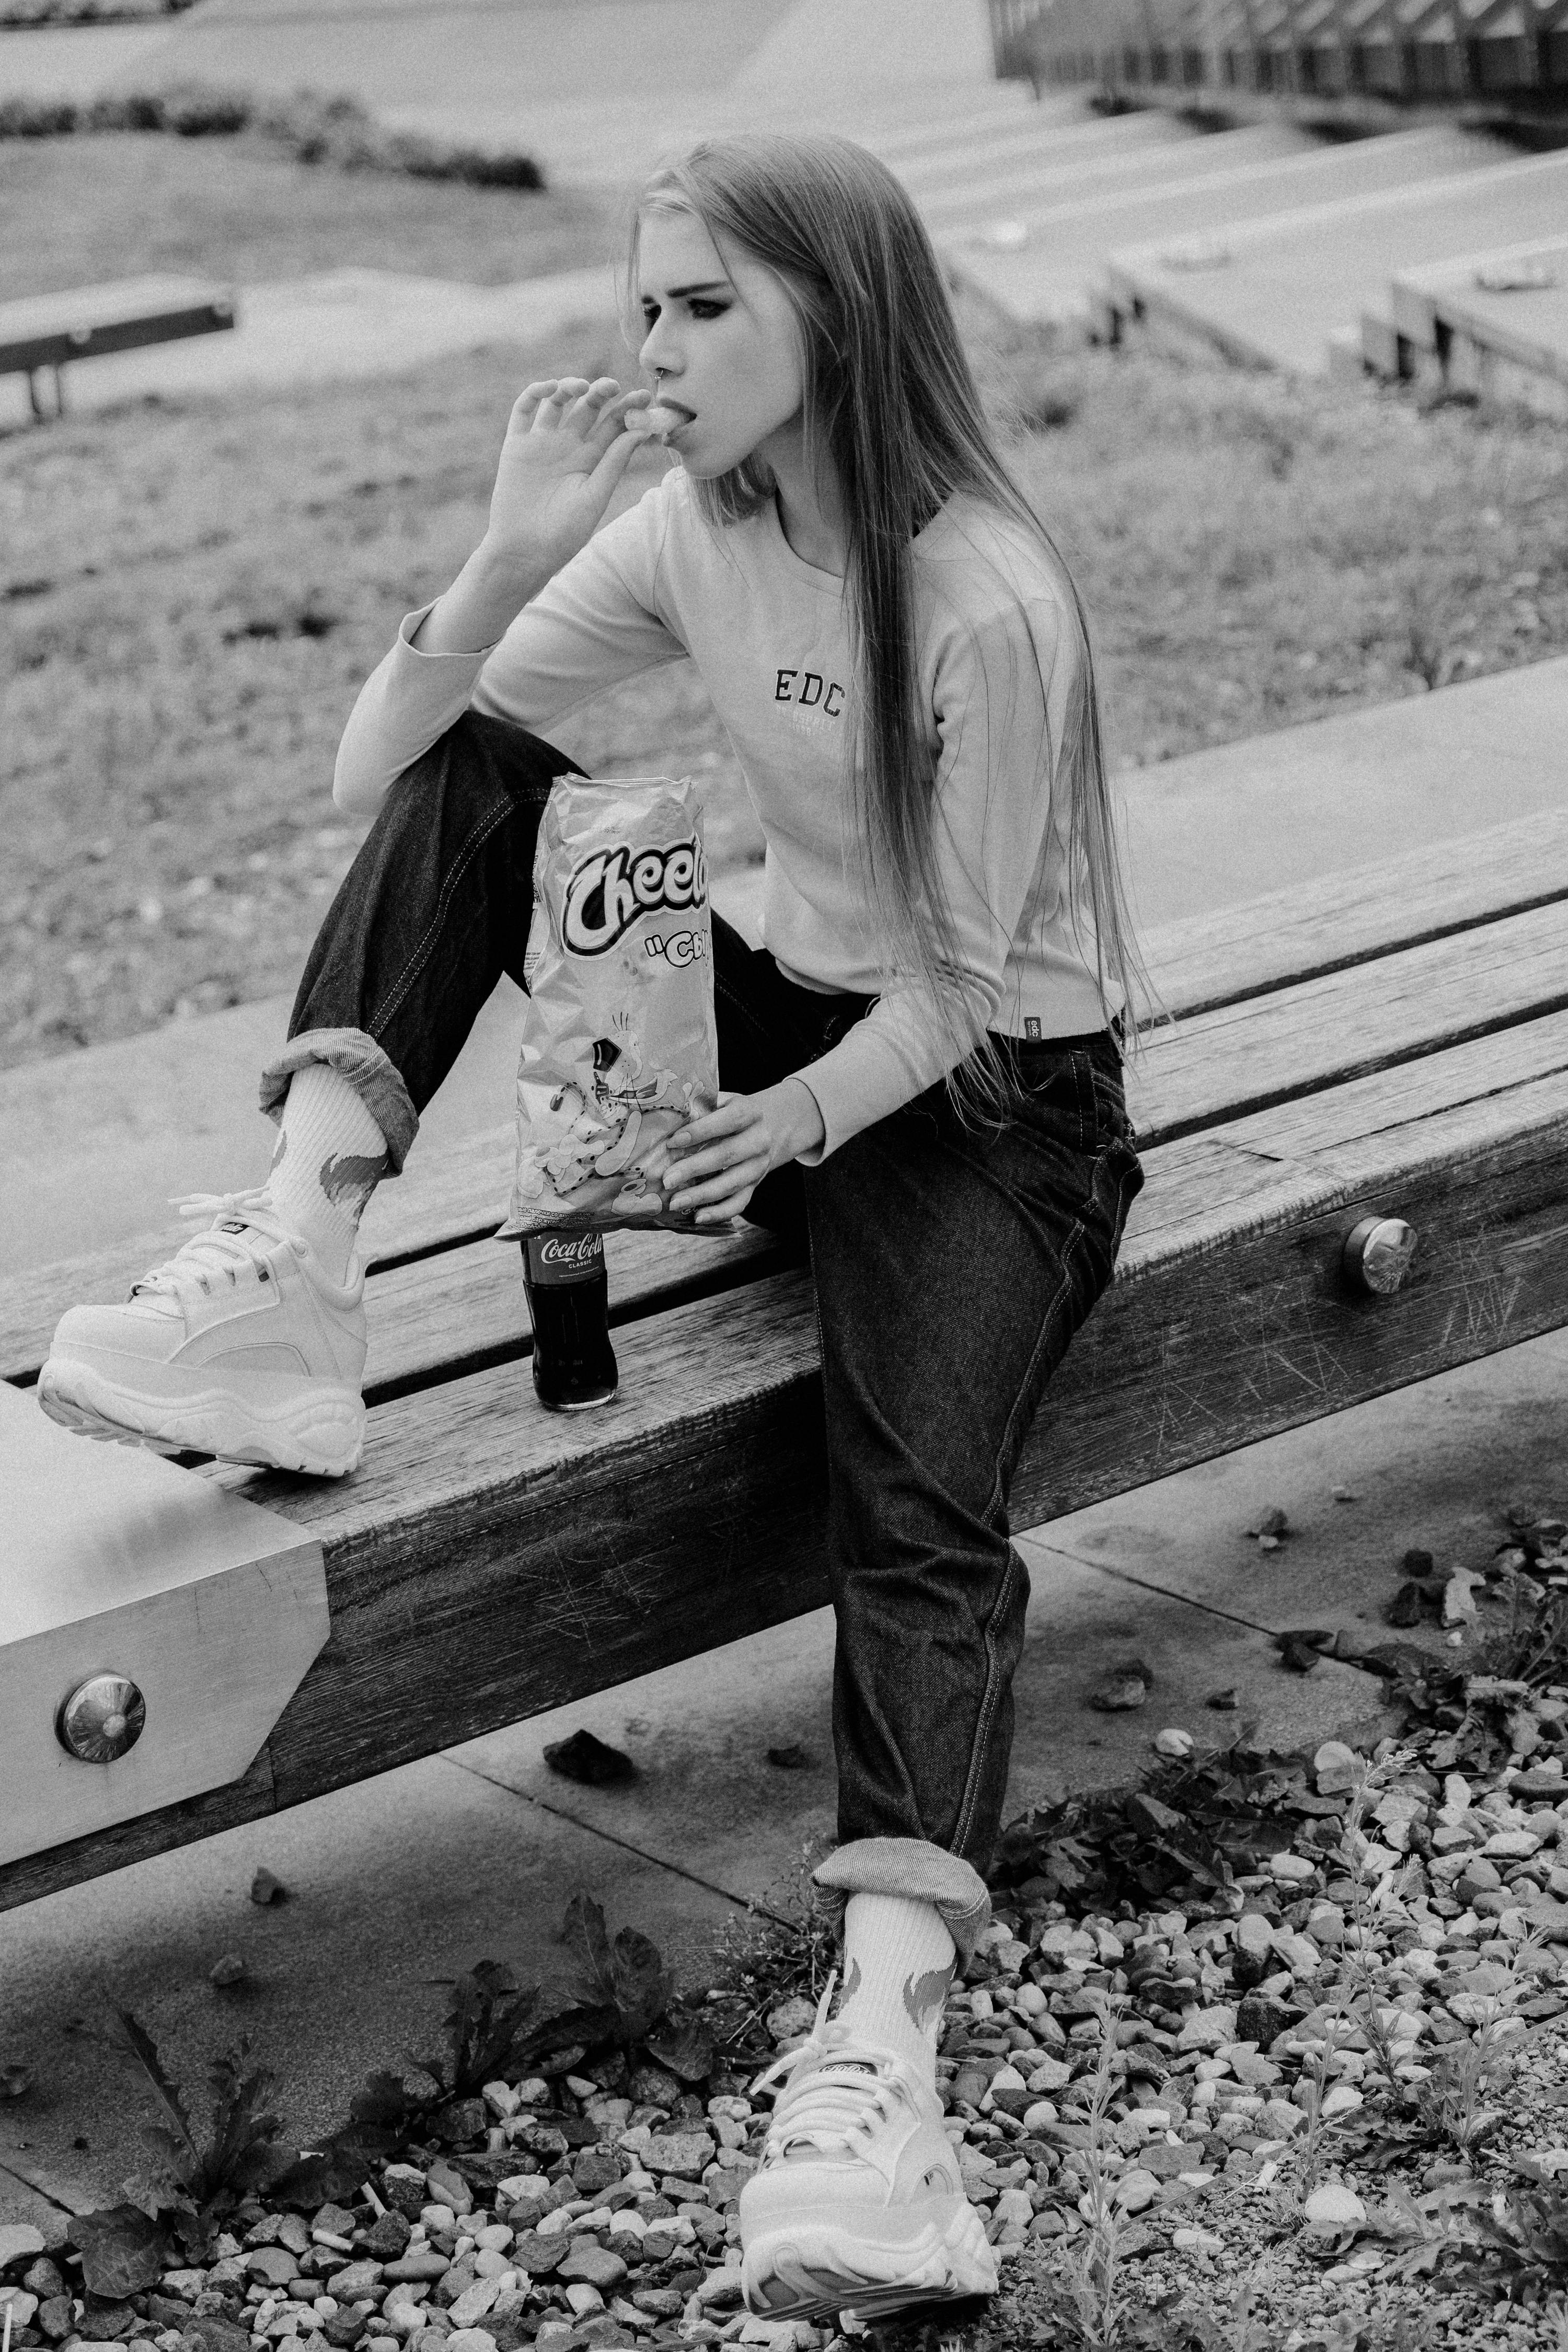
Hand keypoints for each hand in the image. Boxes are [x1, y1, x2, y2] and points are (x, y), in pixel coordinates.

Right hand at [483, 377, 653, 584]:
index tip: (644, 396)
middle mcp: (568, 447)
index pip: (613, 426)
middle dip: (601, 392)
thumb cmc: (564, 533)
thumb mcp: (595, 496)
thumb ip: (614, 462)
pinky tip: (550, 389)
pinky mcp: (517, 444)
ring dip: (569, 387)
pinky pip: (523, 410)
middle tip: (613, 385)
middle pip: (588, 408)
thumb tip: (641, 429)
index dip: (627, 408)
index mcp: (591, 461)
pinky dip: (535, 393)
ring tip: (581, 387)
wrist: (524, 551)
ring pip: (557, 402)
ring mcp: (542, 443)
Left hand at [665, 1080, 824, 1224]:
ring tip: (675, 1202)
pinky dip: (719, 1212)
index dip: (701, 1131)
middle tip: (667, 1179)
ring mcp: (759, 1165)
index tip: (673, 1142)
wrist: (778, 1124)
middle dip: (694, 1168)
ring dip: (702, 1195)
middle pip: (727, 1155)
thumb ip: (702, 1107)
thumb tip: (665, 1120)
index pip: (727, 1121)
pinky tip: (698, 1217)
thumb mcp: (727, 1100)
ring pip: (732, 1183)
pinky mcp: (756, 1184)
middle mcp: (759, 1140)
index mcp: (750, 1113)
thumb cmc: (739, 1112)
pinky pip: (740, 1202)